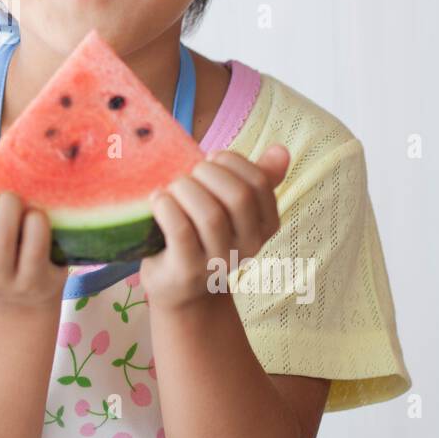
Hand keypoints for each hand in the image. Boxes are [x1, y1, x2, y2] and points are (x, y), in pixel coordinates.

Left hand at [138, 145, 291, 312]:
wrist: (181, 287)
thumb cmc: (204, 234)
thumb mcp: (233, 208)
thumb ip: (257, 178)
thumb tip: (281, 150)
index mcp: (266, 225)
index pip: (259, 183)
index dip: (232, 162)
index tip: (211, 159)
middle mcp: (249, 246)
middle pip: (238, 197)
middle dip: (208, 174)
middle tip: (188, 175)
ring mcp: (219, 262)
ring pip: (210, 214)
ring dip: (184, 189)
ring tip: (171, 188)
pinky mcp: (188, 271)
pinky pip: (181, 231)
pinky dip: (166, 207)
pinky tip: (157, 200)